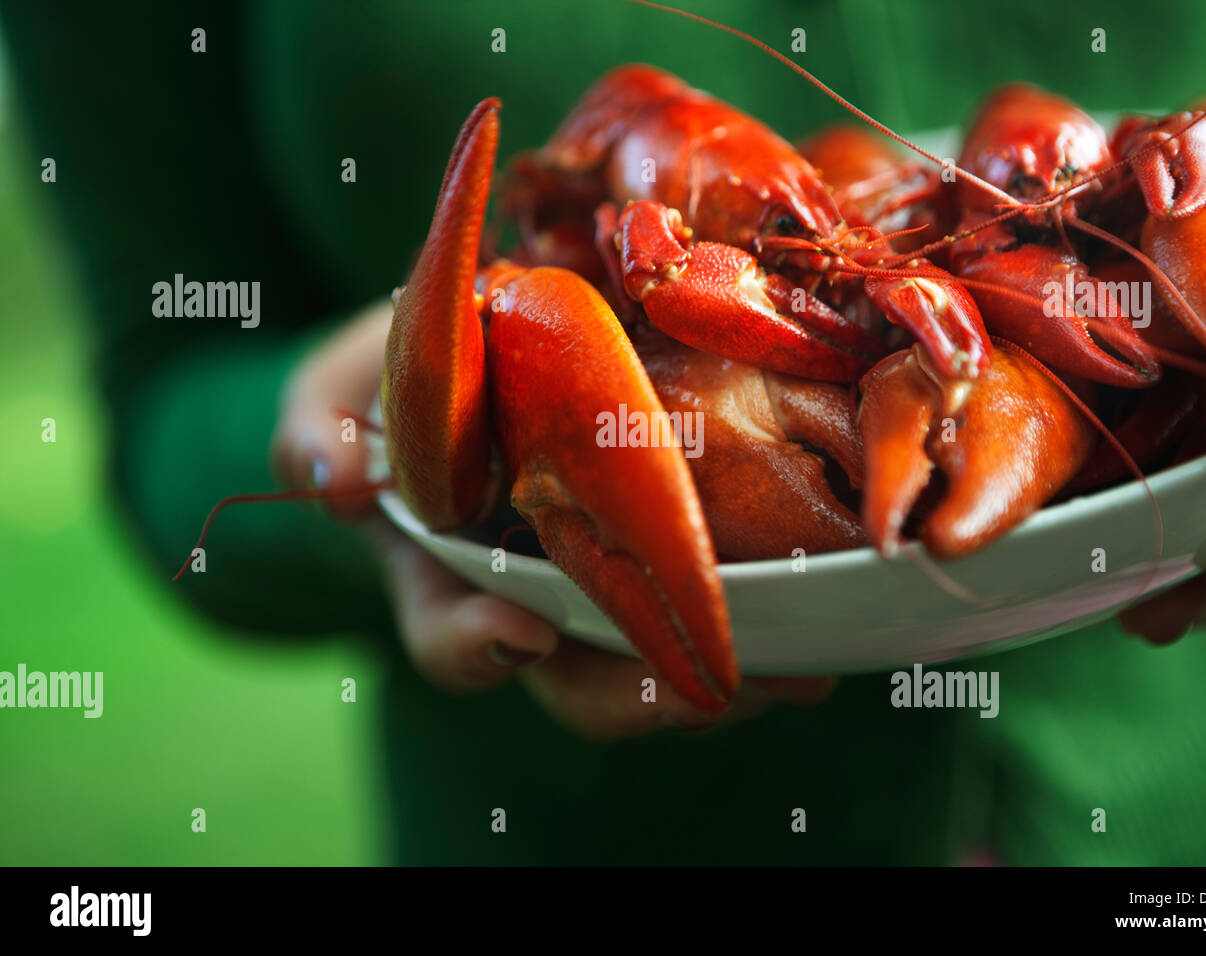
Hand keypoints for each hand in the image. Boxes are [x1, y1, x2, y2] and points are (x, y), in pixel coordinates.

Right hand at [271, 300, 834, 739]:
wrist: (473, 352)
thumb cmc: (396, 380)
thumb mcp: (336, 392)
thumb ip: (317, 431)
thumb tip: (339, 480)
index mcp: (449, 572)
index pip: (452, 637)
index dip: (475, 646)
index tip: (516, 631)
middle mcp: (534, 596)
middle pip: (579, 683)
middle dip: (639, 697)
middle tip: (705, 693)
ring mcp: (604, 577)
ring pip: (662, 658)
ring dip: (728, 677)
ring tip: (799, 672)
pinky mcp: (670, 543)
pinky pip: (716, 600)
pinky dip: (769, 616)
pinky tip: (830, 611)